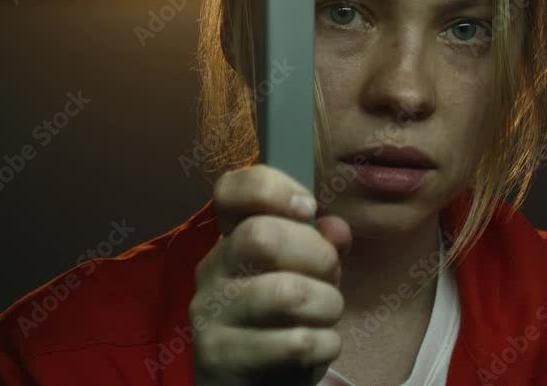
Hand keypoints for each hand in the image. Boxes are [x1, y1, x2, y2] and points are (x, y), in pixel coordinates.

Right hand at [191, 165, 352, 385]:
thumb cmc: (282, 324)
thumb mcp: (306, 278)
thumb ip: (321, 247)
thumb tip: (336, 228)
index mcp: (232, 240)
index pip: (231, 190)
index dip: (273, 188)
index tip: (308, 208)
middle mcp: (211, 271)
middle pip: (262, 236)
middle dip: (317, 256)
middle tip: (329, 278)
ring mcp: (210, 314)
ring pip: (286, 292)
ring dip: (327, 305)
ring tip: (326, 317)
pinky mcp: (219, 358)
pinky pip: (295, 342)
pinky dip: (326, 344)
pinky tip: (320, 348)